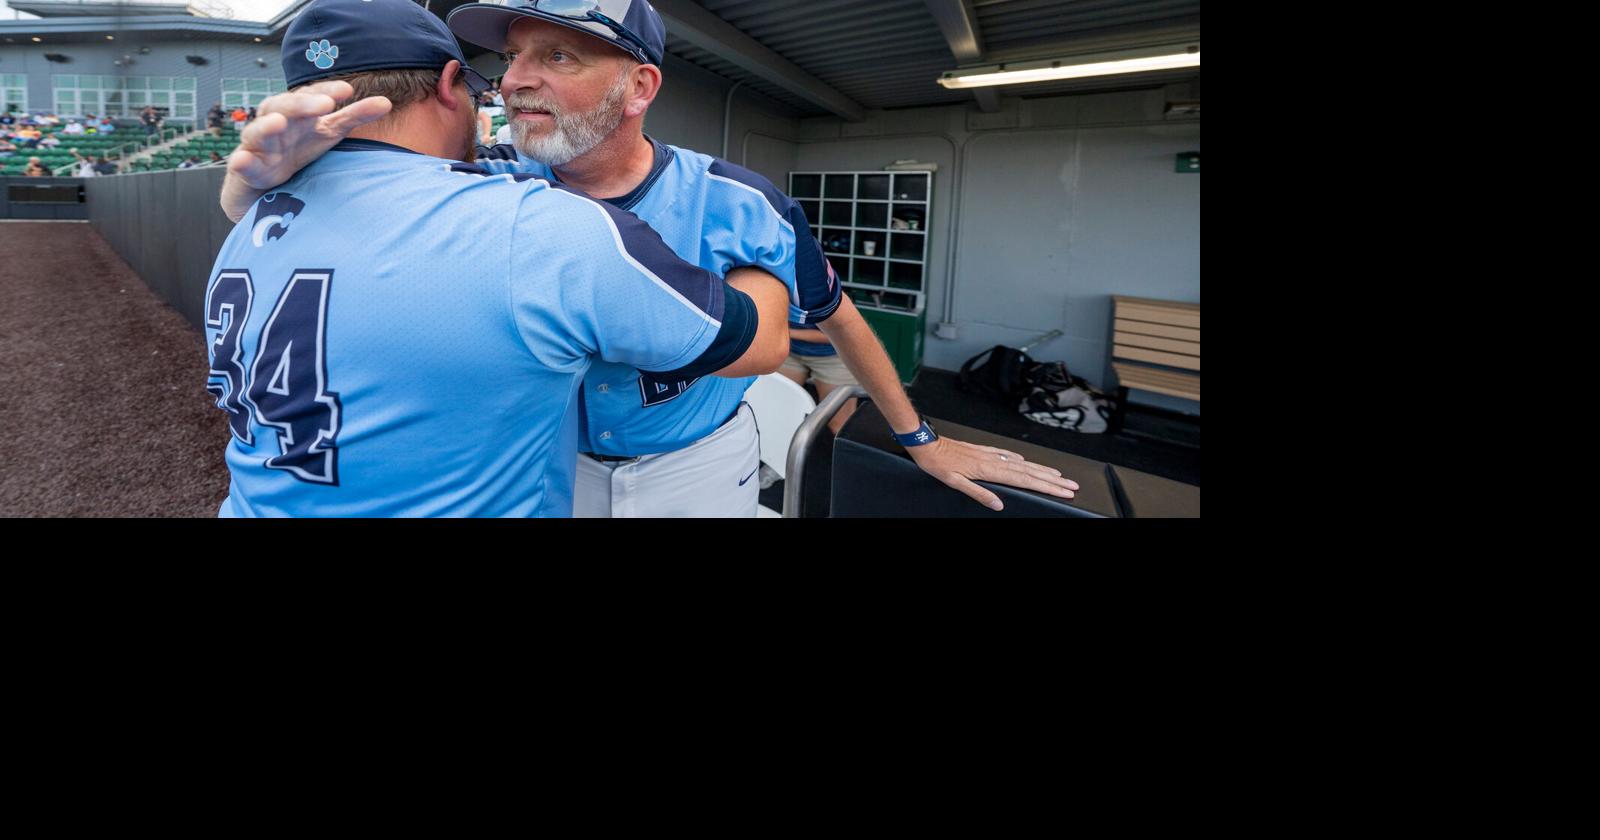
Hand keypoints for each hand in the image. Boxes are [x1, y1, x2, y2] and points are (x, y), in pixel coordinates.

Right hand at [221, 81, 390, 220]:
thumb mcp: (328, 131)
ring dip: (266, 125)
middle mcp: (275, 122)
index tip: (347, 90)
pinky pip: (240, 162)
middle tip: (324, 104)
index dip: (326, 91)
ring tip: (279, 122)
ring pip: (258, 130)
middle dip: (302, 104)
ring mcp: (259, 144)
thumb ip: (353, 116)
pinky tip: (242, 160)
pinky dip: (241, 161)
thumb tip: (386, 102)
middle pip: (285, 107)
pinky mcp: (246, 167)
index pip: (310, 95)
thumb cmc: (299, 147)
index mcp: (297, 112)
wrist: (265, 180)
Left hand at [905, 436, 1079, 511]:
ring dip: (1042, 470)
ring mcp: (990, 454)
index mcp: (988, 470)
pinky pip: (1008, 455)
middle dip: (1053, 480)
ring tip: (1058, 476)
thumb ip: (978, 494)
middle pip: (1030, 472)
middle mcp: (993, 460)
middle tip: (1071, 485)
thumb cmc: (937, 463)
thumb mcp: (955, 483)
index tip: (1063, 490)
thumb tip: (997, 504)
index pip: (1025, 481)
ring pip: (1022, 464)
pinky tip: (1026, 463)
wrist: (927, 443)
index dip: (1047, 487)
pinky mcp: (983, 450)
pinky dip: (1021, 461)